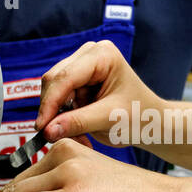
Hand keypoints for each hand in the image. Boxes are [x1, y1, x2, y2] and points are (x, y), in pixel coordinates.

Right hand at [32, 39, 161, 148]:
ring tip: (79, 137)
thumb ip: (78, 123)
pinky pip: (58, 99)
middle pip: (54, 81)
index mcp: (103, 55)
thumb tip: (47, 130)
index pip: (65, 77)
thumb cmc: (140, 116)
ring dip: (59, 118)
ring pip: (52, 91)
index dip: (50, 103)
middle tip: (57, 137)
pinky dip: (63, 118)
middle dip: (54, 111)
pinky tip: (78, 131)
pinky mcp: (77, 79)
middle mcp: (89, 53)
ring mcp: (82, 64)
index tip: (41, 128)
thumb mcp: (110, 120)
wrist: (151, 120)